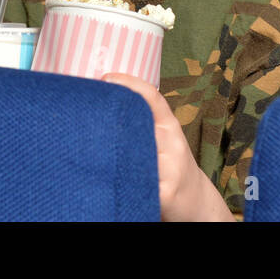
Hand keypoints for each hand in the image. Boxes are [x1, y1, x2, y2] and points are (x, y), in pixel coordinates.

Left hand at [104, 72, 234, 221]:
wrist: (195, 200)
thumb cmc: (170, 165)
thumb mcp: (163, 139)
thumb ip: (142, 124)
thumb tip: (101, 103)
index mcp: (170, 125)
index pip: (152, 97)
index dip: (130, 83)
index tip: (106, 78)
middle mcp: (173, 143)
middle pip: (138, 125)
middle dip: (111, 121)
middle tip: (84, 116)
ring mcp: (172, 168)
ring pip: (134, 156)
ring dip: (111, 154)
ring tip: (89, 148)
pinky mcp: (166, 192)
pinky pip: (136, 184)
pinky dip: (120, 182)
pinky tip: (106, 179)